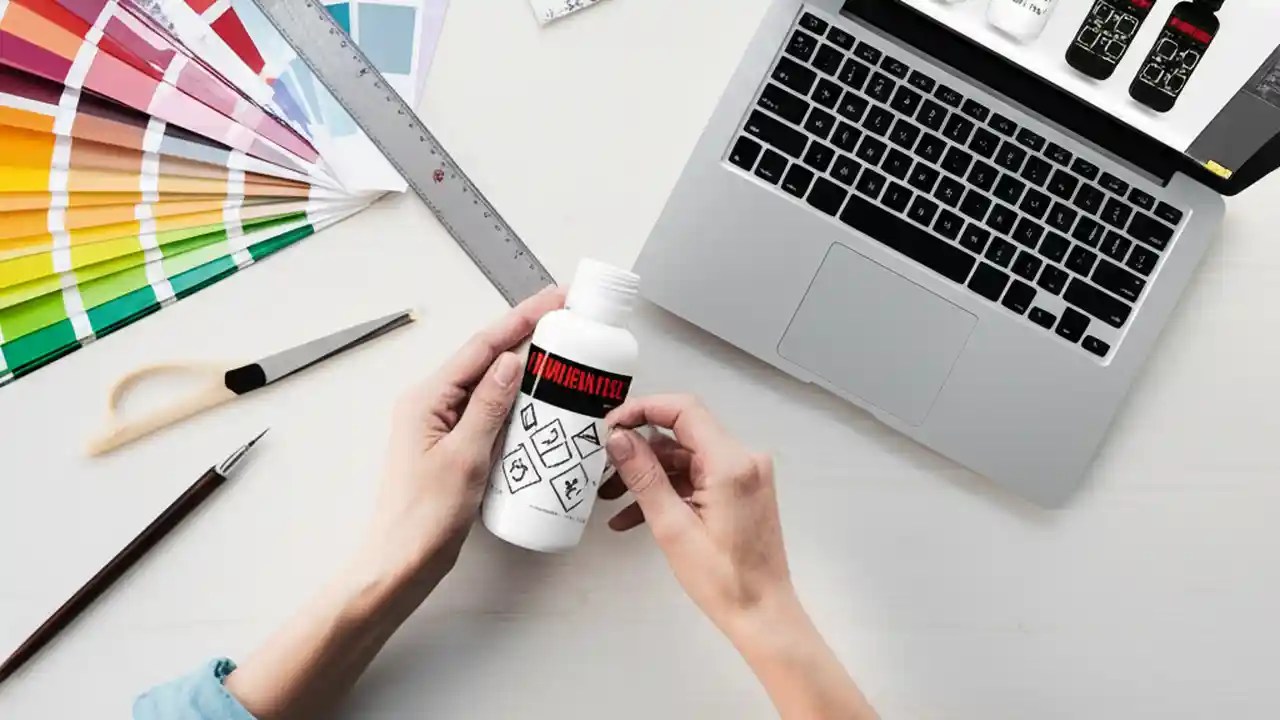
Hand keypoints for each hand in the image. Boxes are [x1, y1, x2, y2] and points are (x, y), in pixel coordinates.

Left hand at [362, 288, 565, 586]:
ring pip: (490, 385)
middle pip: (486, 358)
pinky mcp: (453, 445)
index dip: (520, 319)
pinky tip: (541, 404)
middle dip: (526, 336)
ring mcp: (442, 425)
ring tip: (562, 355)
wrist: (402, 564)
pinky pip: (490, 412)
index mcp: (426, 399)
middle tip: (567, 322)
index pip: (481, 347)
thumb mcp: (464, 457)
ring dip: (525, 369)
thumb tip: (510, 362)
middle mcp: (430, 405)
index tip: (553, 301)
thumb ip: (488, 407)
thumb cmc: (422, 519)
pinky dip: (517, 403)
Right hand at [600, 394, 792, 635]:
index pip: (684, 410)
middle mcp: (744, 459)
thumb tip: (618, 439)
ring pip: (685, 456)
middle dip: (639, 448)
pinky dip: (668, 489)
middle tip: (604, 466)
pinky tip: (633, 515)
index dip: (643, 409)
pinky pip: (697, 476)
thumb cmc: (724, 580)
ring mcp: (744, 474)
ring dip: (649, 473)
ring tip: (611, 497)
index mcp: (732, 463)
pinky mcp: (740, 489)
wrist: (762, 613)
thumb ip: (644, 476)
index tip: (611, 426)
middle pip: (682, 433)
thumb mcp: (672, 527)